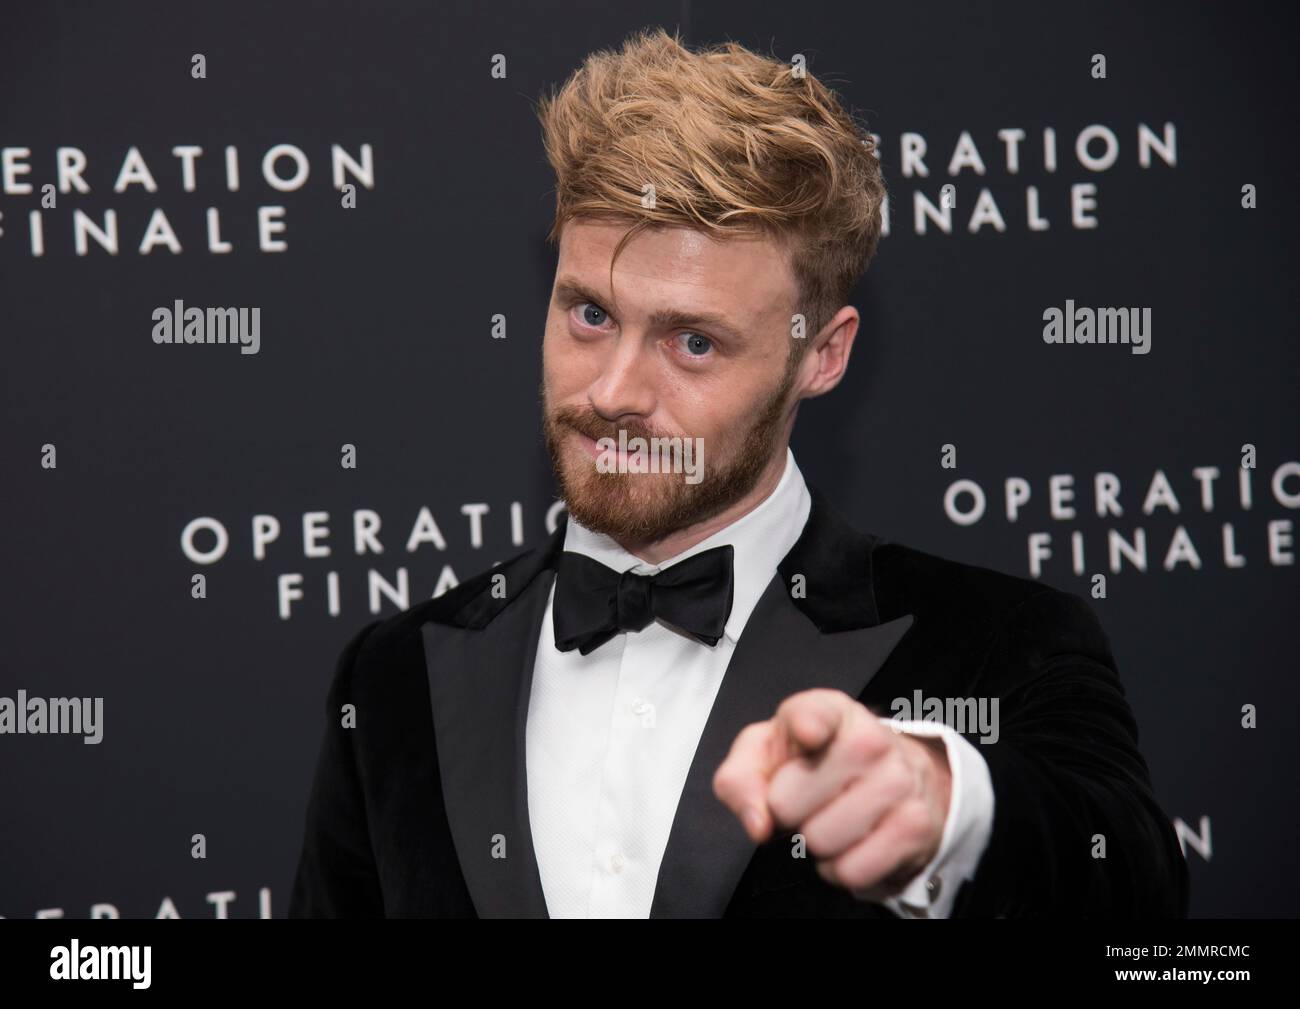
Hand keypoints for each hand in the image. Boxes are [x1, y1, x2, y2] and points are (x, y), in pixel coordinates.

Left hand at [712, 688, 952, 901]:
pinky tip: (849, 843)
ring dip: (814, 843)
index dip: (807, 725)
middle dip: (786, 813)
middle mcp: (870, 739)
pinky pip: (851, 871)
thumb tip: (758, 823)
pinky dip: (839, 868)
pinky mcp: (914, 826)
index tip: (808, 734)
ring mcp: (898, 781)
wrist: (889, 776)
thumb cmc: (813, 761)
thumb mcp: (766, 755)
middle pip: (787, 804)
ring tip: (828, 818)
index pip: (815, 714)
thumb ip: (741, 779)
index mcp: (829, 711)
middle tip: (806, 800)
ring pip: (820, 841)